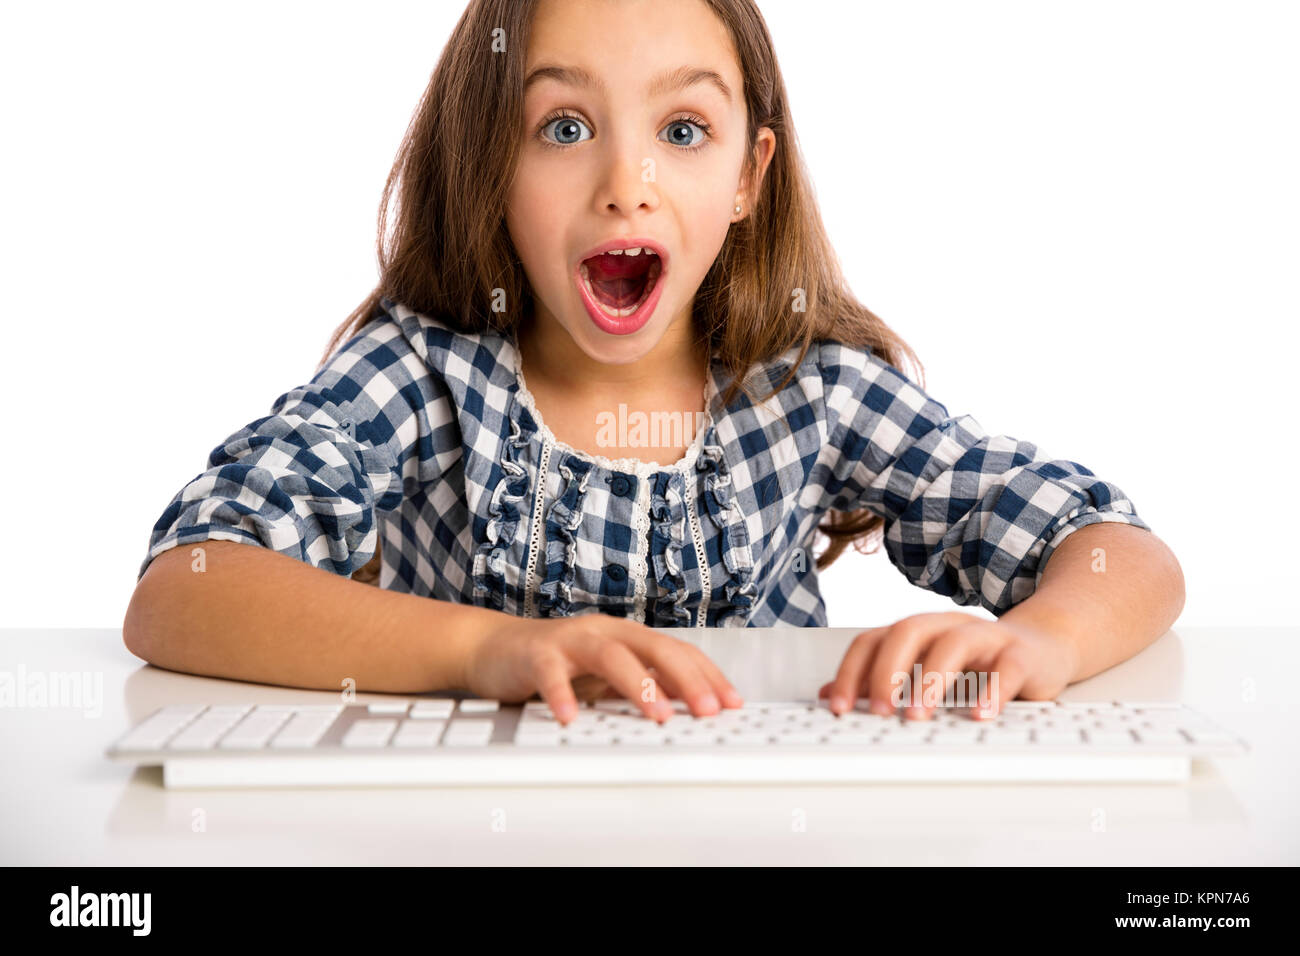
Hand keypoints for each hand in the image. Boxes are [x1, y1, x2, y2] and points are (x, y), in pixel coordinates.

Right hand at [463, 613, 743, 724]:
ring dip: (639, 685)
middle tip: (709, 710)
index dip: (707, 674)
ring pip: (612, 655)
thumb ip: (641, 687)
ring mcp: (571, 640)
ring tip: (660, 716)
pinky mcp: (536, 654)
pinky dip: (563, 696)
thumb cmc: (557, 665)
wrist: (495, 649)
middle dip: (687, 678)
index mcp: (626, 637)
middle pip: (654, 647)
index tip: (732, 702)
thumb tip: (687, 707)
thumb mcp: (605, 679)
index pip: (676, 651)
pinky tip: (570, 720)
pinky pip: (552, 674)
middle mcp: (604, 632)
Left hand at [817, 611, 1077, 719]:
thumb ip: (877, 678)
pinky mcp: (1021, 654)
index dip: (850, 671)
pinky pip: (1007, 667)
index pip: (872, 640)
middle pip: (907, 632)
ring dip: (932, 680)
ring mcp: (985, 636)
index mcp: (916, 630)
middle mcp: (946, 625)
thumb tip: (825, 695)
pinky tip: (979, 715)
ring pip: (954, 644)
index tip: (837, 707)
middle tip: (877, 711)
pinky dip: (993, 690)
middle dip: (887, 671)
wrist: (1042, 644)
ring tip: (918, 716)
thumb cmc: (975, 660)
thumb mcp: (921, 666)